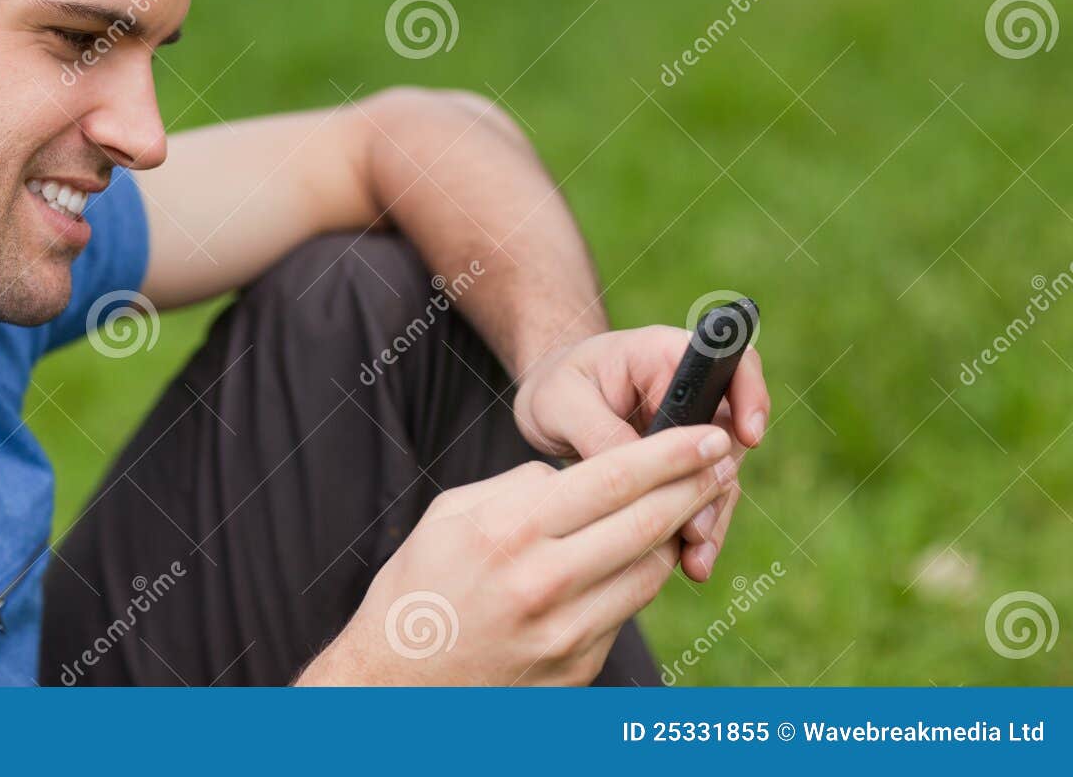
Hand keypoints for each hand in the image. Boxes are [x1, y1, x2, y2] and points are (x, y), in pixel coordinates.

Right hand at [296, 424, 736, 685]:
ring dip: (677, 533)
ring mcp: (565, 632)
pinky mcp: (577, 667)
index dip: (668, 453)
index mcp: (509, 531)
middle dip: (694, 485)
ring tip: (689, 503)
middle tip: (721, 460)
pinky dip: (637, 579)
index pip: (611, 479)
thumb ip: (518, 490)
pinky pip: (625, 612)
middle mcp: (543, 582)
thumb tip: (571, 478)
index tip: (704, 434)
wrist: (396, 683)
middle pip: (647, 523)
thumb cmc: (419, 588)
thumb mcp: (451, 516)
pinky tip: (642, 557)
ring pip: (650, 571)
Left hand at [511, 326, 768, 581]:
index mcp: (664, 355)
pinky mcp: (682, 466)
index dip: (749, 396)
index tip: (748, 437)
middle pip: (731, 435)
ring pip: (718, 476)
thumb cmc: (555, 385)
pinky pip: (700, 497)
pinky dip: (694, 529)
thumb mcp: (561, 401)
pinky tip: (687, 562)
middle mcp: (690, 392)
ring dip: (710, 517)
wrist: (546, 404)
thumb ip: (600, 430)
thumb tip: (638, 475)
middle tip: (698, 530)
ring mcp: (691, 432)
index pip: (729, 364)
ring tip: (694, 561)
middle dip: (719, 484)